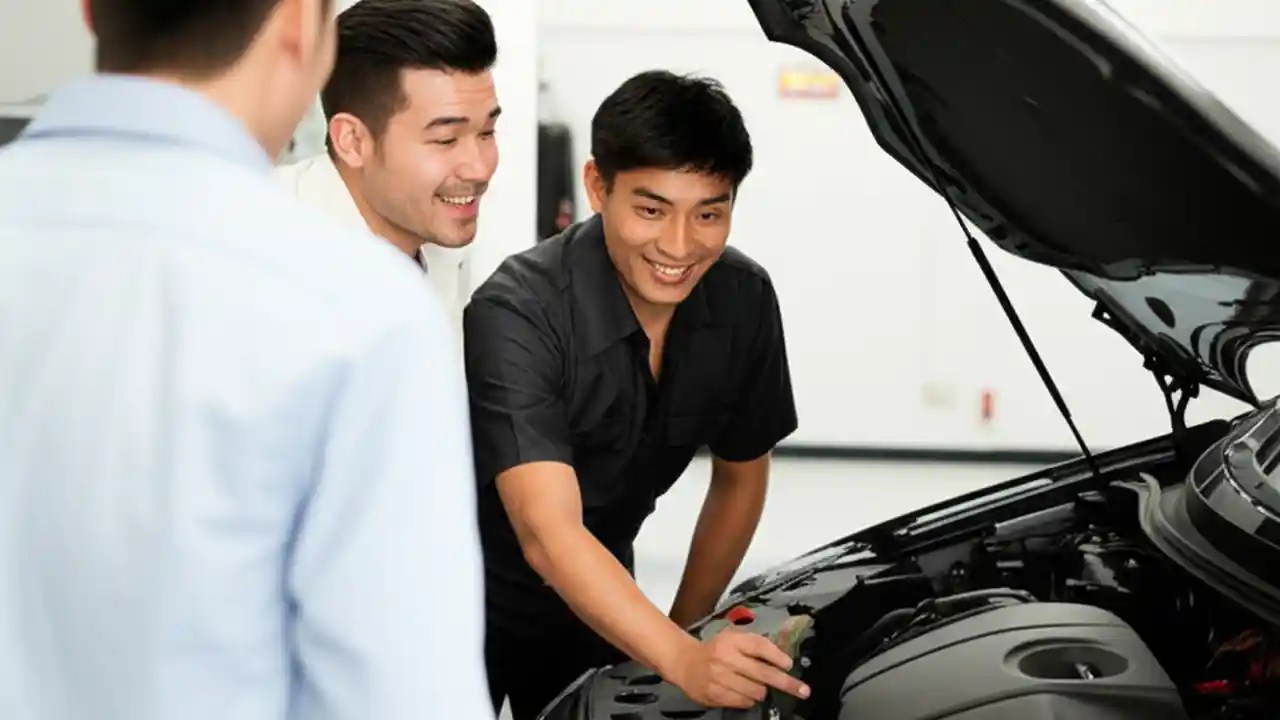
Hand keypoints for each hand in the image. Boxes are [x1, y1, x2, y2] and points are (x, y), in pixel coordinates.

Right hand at [668, 627, 810, 708]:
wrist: (686, 662)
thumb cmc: (716, 650)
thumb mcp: (734, 638)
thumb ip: (756, 646)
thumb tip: (784, 658)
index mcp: (732, 640)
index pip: (760, 646)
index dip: (778, 657)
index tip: (789, 665)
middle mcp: (725, 657)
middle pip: (763, 673)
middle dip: (786, 683)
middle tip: (802, 690)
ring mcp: (719, 677)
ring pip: (756, 691)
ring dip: (762, 691)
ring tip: (757, 687)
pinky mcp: (714, 694)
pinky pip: (743, 702)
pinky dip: (748, 699)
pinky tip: (743, 692)